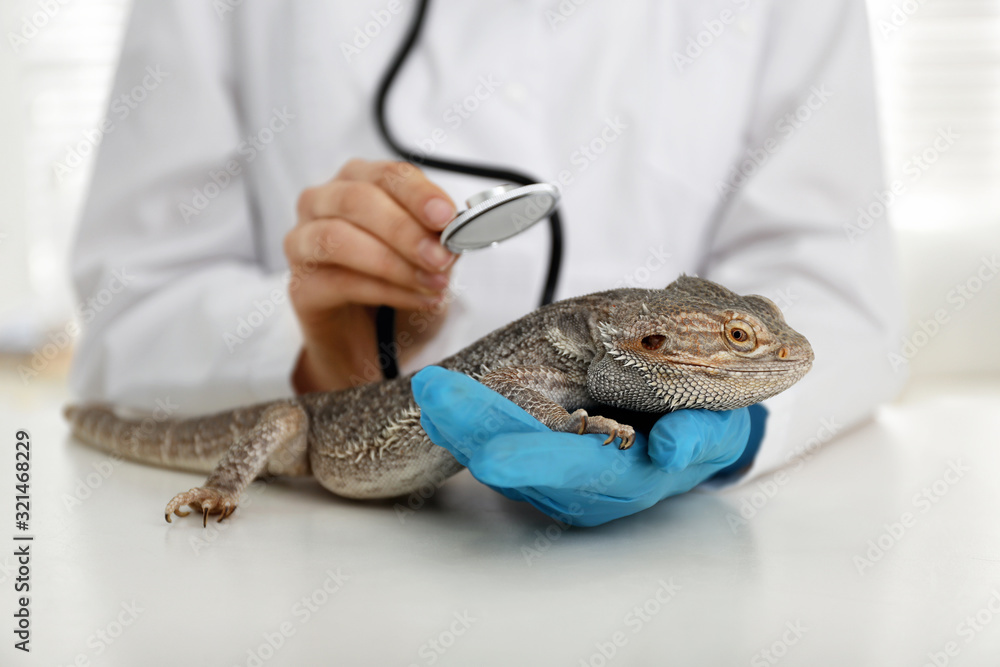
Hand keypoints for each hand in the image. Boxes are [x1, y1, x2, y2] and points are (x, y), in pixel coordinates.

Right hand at [285, 159, 458, 391]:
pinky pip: (338, 281)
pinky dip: (384, 291)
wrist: (367, 341)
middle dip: (405, 230)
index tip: (447, 217)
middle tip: (440, 257)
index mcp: (358, 181)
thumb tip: (454, 233)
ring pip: (338, 237)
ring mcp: (303, 242)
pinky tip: (417, 300)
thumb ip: (438, 239)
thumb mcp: (428, 258)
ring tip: (433, 284)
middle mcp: (322, 203)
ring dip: (393, 262)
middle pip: (357, 199)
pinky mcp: (300, 285)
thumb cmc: (396, 285)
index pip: (388, 175)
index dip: (418, 194)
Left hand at [412, 367, 764, 526]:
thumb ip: (701, 436)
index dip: (536, 462)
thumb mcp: (719, 428)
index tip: (490, 456)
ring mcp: (559, 483)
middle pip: (526, 465)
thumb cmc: (704, 426)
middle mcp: (588, 491)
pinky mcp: (540, 466)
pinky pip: (497, 445)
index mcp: (634, 480)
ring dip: (461, 427)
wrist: (692, 437)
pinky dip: (465, 425)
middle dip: (477, 431)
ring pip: (503, 457)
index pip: (579, 472)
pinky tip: (438, 404)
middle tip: (436, 398)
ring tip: (429, 392)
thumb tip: (670, 447)